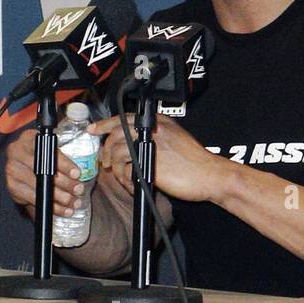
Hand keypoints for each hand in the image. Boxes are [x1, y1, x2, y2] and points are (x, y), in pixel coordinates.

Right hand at [3, 127, 87, 219]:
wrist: (21, 163)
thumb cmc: (40, 154)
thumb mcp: (49, 147)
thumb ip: (61, 152)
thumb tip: (80, 164)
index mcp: (28, 139)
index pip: (47, 152)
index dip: (63, 164)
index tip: (77, 174)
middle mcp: (16, 153)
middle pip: (43, 171)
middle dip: (65, 183)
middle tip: (78, 189)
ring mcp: (12, 172)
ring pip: (39, 188)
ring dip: (60, 198)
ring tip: (74, 202)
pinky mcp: (13, 188)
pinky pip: (35, 201)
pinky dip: (52, 207)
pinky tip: (64, 210)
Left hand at [89, 114, 227, 203]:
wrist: (210, 175)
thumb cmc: (194, 163)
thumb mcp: (175, 141)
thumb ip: (154, 138)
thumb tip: (129, 145)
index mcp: (160, 122)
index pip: (125, 117)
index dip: (104, 124)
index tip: (93, 130)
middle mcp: (154, 129)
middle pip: (115, 133)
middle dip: (105, 149)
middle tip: (104, 162)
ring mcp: (151, 144)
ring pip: (117, 151)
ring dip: (114, 166)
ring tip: (120, 176)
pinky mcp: (149, 162)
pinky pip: (125, 169)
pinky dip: (125, 179)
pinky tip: (132, 185)